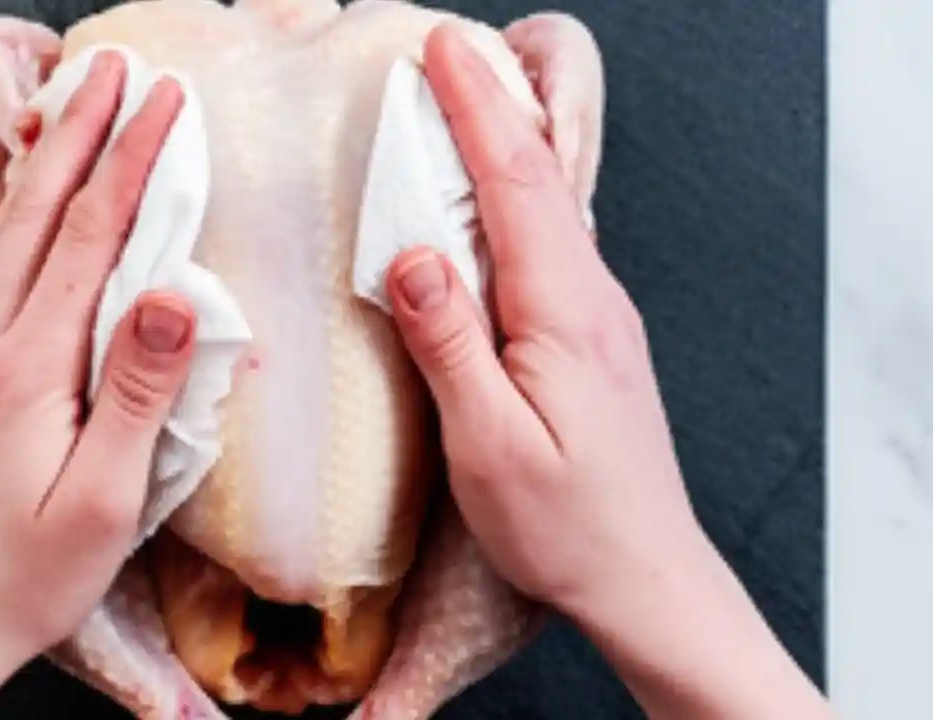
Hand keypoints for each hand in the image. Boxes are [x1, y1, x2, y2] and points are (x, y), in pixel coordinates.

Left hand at [0, 52, 192, 718]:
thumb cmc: (25, 579)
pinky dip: (24, 219)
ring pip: (7, 237)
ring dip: (48, 166)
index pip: (89, 240)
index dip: (131, 164)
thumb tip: (179, 293)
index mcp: (25, 370)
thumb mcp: (100, 501)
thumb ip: (138, 393)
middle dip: (81, 134)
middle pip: (36, 216)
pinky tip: (39, 210)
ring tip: (79, 113)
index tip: (164, 103)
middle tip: (116, 70)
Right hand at [382, 26, 830, 717]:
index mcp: (564, 313)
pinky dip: (520, 197)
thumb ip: (450, 344)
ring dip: (508, 145)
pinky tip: (495, 200)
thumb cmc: (564, 525)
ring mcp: (599, 316)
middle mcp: (592, 299)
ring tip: (466, 103)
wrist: (645, 576)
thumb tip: (412, 253)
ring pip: (552, 207)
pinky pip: (554, 244)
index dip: (478, 108)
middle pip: (542, 178)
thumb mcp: (490, 445)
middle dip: (495, 103)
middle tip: (447, 52)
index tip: (441, 50)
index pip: (517, 184)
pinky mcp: (592, 338)